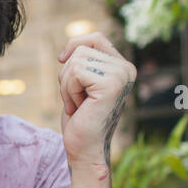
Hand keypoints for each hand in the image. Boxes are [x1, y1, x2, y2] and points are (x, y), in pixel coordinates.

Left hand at [56, 31, 138, 170]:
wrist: (85, 149)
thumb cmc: (81, 119)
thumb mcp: (81, 84)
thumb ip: (84, 63)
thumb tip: (72, 46)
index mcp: (122, 67)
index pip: (95, 38)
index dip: (74, 45)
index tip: (61, 60)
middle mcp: (126, 69)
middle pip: (81, 49)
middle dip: (67, 75)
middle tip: (77, 99)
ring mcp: (121, 76)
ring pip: (76, 61)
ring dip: (67, 85)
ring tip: (78, 104)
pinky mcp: (111, 84)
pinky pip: (75, 73)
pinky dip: (69, 91)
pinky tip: (79, 108)